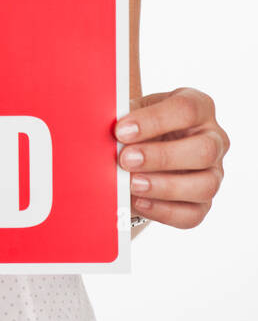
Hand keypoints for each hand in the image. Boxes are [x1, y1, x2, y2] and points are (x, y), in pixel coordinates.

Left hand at [114, 87, 227, 227]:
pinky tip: (138, 202)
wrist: (144, 148)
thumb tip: (104, 129)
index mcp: (199, 106)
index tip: (121, 130)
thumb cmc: (140, 125)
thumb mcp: (135, 112)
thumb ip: (125, 117)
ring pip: (205, 185)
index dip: (154, 120)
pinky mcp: (204, 203)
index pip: (186, 109)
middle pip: (204, 150)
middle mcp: (215, 139)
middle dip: (162, 157)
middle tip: (125, 159)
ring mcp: (214, 173)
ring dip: (165, 187)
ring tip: (131, 184)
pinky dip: (163, 210)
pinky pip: (193, 214)